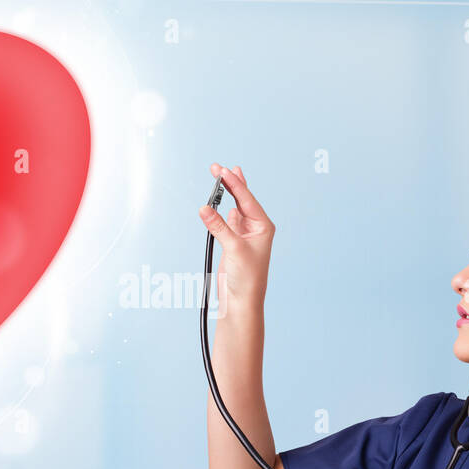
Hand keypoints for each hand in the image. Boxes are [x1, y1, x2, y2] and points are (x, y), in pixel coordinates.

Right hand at [198, 163, 274, 311]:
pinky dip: (222, 210)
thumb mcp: (233, 248)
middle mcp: (255, 228)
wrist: (242, 301)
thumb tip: (204, 208)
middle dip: (231, 183)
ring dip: (227, 194)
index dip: (234, 183)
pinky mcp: (233, 243)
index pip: (246, 199)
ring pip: (234, 208)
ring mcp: (244, 235)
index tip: (222, 170)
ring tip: (222, 177)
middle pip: (242, 199)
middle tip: (218, 167)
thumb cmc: (247, 278)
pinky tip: (224, 202)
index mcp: (263, 226)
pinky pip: (227, 221)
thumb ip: (218, 226)